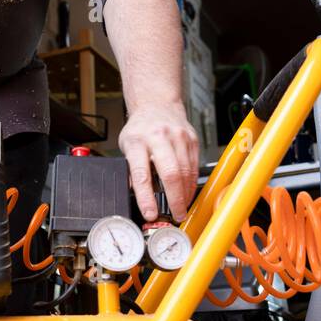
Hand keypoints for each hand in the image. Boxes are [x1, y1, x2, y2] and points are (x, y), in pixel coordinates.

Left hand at [118, 103, 198, 221]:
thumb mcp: (126, 146)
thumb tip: (138, 195)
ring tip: (182, 208)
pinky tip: (187, 192)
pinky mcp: (192, 140)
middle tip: (176, 215)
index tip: (150, 213)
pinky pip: (194, 167)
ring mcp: (178, 137)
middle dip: (175, 199)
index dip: (146, 197)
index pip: (141, 174)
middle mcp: (159, 137)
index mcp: (137, 141)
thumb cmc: (140, 129)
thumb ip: (131, 170)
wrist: (157, 104)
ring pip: (186, 172)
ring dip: (185, 194)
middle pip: (170, 173)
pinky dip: (191, 184)